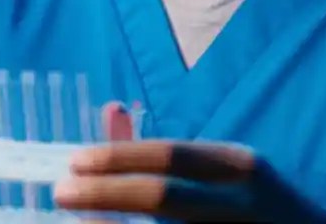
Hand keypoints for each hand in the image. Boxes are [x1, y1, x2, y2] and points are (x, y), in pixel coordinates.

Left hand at [54, 108, 325, 222]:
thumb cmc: (265, 212)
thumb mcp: (229, 174)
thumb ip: (172, 155)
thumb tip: (109, 113)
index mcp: (240, 168)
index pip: (170, 157)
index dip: (118, 158)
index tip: (74, 161)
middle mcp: (242, 204)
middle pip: (163, 197)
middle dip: (104, 194)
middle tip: (60, 191)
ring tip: (74, 223)